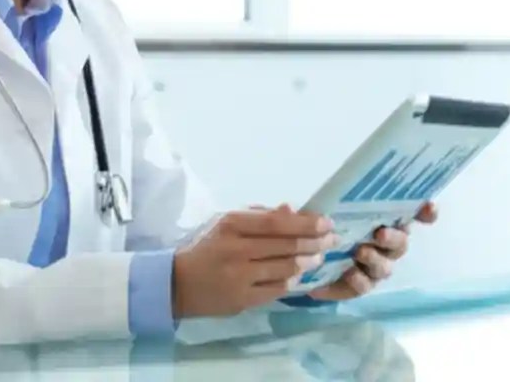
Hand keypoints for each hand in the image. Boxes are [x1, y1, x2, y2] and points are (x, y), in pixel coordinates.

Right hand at [173, 204, 337, 318]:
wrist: (177, 283)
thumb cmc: (207, 248)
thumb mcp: (227, 223)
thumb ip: (259, 216)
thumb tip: (292, 209)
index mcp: (232, 225)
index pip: (277, 223)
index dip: (306, 223)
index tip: (326, 222)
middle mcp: (237, 250)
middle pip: (286, 246)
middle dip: (316, 242)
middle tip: (333, 239)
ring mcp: (240, 277)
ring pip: (286, 269)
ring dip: (308, 262)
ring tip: (320, 257)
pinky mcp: (242, 300)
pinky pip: (277, 290)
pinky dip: (292, 281)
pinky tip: (300, 275)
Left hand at [308, 202, 437, 301]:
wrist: (304, 256)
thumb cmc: (323, 226)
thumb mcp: (324, 208)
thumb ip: (330, 203)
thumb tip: (313, 196)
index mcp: (384, 221)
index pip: (413, 214)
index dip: (426, 212)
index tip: (430, 207)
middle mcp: (386, 245)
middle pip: (401, 243)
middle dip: (394, 238)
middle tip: (380, 233)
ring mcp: (375, 267)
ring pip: (386, 266)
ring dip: (375, 259)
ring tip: (360, 252)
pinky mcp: (360, 285)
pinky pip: (365, 285)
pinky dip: (359, 279)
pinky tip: (350, 273)